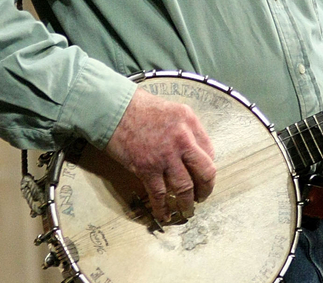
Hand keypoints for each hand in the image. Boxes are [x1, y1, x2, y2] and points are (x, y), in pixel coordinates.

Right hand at [104, 89, 215, 221]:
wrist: (113, 109)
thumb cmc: (140, 107)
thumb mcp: (172, 109)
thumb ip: (187, 128)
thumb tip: (194, 151)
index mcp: (189, 122)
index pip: (209, 150)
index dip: (206, 166)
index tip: (202, 174)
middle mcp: (182, 139)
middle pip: (205, 172)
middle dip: (206, 188)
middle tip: (203, 196)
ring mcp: (165, 156)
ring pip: (185, 188)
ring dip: (188, 203)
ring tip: (187, 210)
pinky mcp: (146, 169)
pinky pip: (160, 195)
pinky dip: (163, 208)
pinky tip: (165, 215)